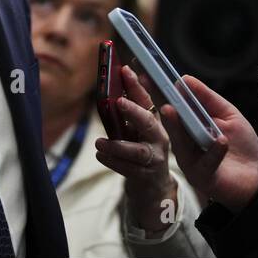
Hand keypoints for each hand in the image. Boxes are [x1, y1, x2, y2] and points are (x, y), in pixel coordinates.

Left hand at [94, 65, 177, 235]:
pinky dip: (113, 161)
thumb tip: (118, 78)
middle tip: (118, 102)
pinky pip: (128, 169)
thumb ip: (128, 109)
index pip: (146, 100)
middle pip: (148, 122)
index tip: (125, 70)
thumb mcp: (136, 129)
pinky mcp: (145, 176)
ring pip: (137, 151)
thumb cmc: (141, 150)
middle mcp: (158, 138)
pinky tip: (100, 155)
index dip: (136, 85)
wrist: (153, 186)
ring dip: (117, 145)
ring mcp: (154, 158)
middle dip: (134, 111)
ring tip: (99, 142)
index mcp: (155, 122)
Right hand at [147, 72, 257, 214]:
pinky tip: (221, 141)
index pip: (170, 106)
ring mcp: (190, 161)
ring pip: (180, 142)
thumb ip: (207, 98)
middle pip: (170, 123)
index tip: (145, 74)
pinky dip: (214, 151)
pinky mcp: (202, 177)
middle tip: (149, 87)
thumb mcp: (228, 115)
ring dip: (176, 126)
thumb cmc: (241, 145)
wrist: (257, 178)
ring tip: (172, 110)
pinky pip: (206, 162)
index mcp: (187, 126)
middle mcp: (183, 143)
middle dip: (159, 104)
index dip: (157, 91)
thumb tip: (184, 79)